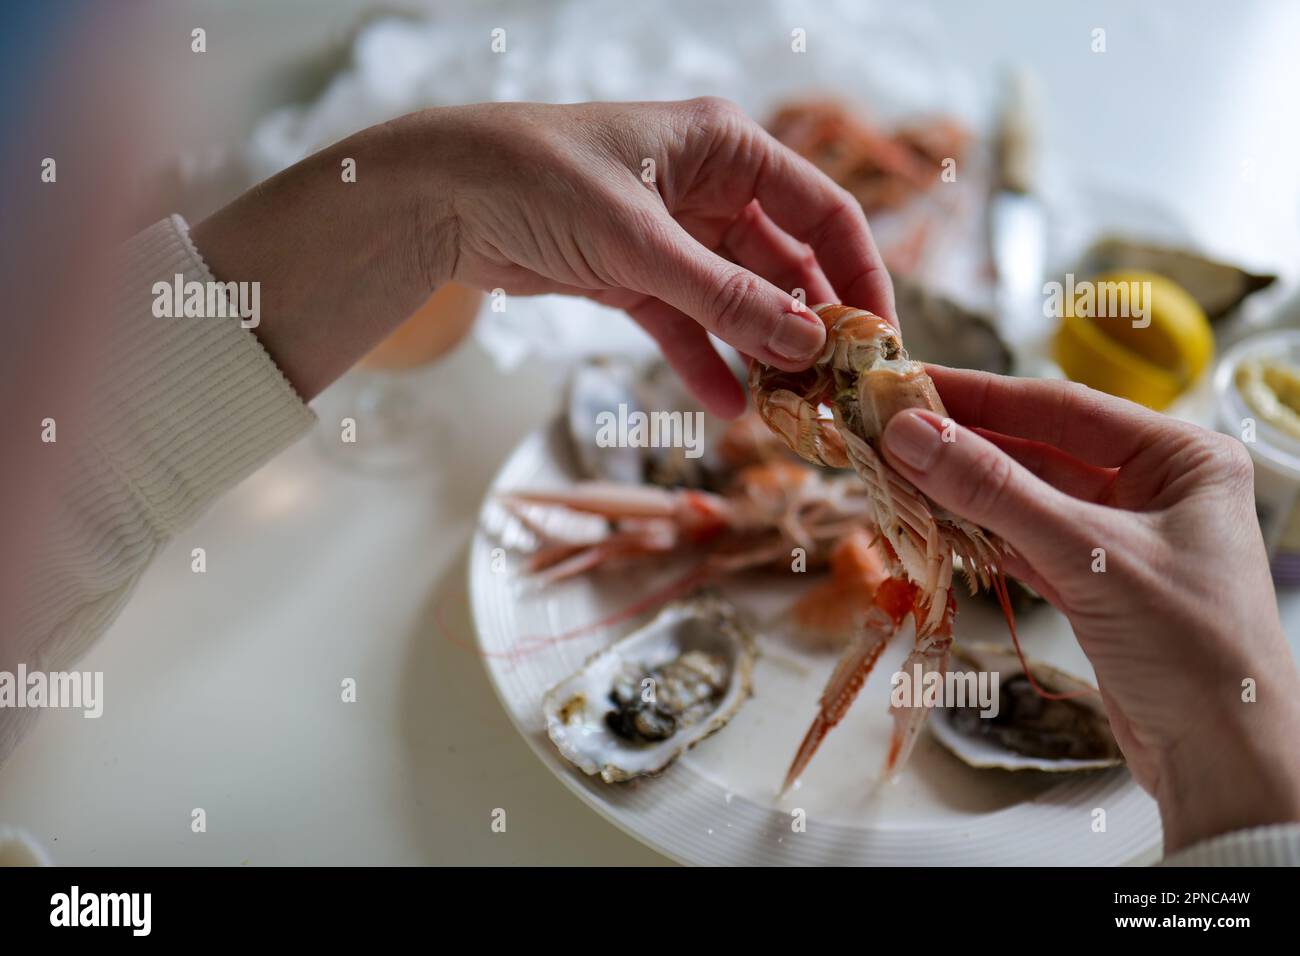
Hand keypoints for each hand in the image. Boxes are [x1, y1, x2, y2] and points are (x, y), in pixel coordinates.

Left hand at [192, 98, 893, 410]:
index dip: (859, 277)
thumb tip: (808, 345)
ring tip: (789, 411)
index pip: (824, 214)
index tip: (879, 340)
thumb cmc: (541, 180)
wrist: (442, 196)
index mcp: (728, 149)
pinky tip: (727, 407)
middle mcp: (710, 188)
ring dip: (761, 352)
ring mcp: (673, 236)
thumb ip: (726, 297)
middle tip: (836, 393)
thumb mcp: (642, 243)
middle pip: (786, 266)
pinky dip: (704, 362)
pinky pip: (685, 325)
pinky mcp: (634, 276)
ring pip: (738, 302)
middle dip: (810, 328)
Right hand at [880, 367, 1299, 851]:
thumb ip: (995, 491)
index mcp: (1180, 456)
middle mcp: (1154, 486)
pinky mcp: (1095, 584)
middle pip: (1038, 449)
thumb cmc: (1189, 646)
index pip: (1060, 407)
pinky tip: (932, 524)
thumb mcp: (1088, 555)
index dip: (978, 394)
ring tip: (894, 473)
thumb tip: (909, 433)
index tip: (907, 382)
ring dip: (962, 491)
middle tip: (886, 429)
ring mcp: (1122, 537)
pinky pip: (1025, 542)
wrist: (1225, 760)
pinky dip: (979, 536)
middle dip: (963, 443)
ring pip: (1025, 498)